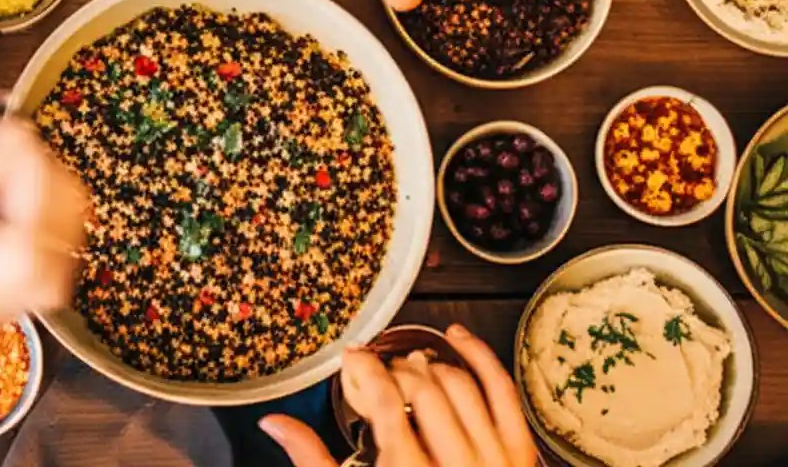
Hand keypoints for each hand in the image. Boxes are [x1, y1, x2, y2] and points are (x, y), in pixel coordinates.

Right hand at [0, 119, 88, 359]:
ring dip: (38, 188)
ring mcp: (58, 280)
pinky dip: (39, 212)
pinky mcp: (53, 284)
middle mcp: (53, 268)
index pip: (42, 173)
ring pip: (70, 206)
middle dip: (33, 168)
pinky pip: (62, 230)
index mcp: (26, 251)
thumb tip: (16, 128)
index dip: (18, 147)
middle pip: (68, 187)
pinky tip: (0, 220)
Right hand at [260, 325, 536, 466]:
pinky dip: (480, 358)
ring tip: (411, 364)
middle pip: (421, 387)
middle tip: (378, 370)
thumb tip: (275, 423)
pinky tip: (457, 341)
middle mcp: (455, 463)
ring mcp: (494, 458)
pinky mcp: (519, 454)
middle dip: (393, 369)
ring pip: (460, 383)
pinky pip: (502, 391)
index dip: (365, 369)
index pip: (385, 400)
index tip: (354, 359)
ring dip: (431, 365)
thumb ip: (311, 458)